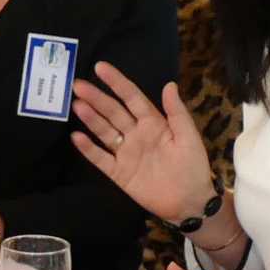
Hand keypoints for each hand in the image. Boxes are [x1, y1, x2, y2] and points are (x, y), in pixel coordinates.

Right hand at [68, 61, 216, 225]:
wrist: (190, 202)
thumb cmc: (193, 167)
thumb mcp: (189, 137)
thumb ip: (177, 112)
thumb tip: (169, 85)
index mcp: (153, 123)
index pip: (131, 98)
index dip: (117, 82)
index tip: (100, 68)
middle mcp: (136, 134)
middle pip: (113, 112)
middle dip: (96, 97)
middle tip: (78, 85)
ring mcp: (126, 153)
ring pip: (104, 131)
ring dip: (90, 118)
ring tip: (77, 105)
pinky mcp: (119, 173)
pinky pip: (100, 158)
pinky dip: (88, 148)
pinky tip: (76, 137)